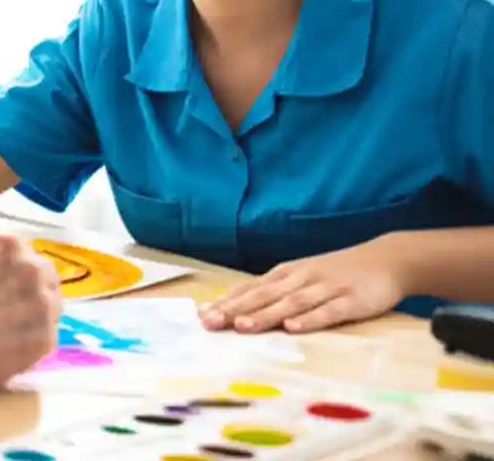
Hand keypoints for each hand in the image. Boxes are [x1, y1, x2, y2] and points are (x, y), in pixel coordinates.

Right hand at [0, 233, 59, 400]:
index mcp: (6, 245)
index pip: (21, 252)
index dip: (10, 269)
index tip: (0, 282)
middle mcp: (31, 268)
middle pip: (44, 275)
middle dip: (31, 289)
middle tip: (11, 307)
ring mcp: (42, 304)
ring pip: (50, 307)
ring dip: (33, 316)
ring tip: (8, 333)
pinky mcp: (44, 338)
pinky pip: (45, 337)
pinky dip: (30, 344)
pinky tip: (9, 351)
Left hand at [199, 238, 407, 333]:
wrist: (386, 259)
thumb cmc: (336, 273)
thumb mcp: (302, 277)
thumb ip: (275, 292)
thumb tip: (237, 308)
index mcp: (287, 274)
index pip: (251, 288)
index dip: (226, 301)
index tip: (201, 315)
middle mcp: (302, 278)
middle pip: (264, 295)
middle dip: (235, 308)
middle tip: (211, 322)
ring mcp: (326, 288)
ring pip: (291, 302)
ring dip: (266, 314)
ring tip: (243, 326)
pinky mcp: (352, 300)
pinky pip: (329, 311)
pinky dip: (310, 319)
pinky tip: (293, 328)